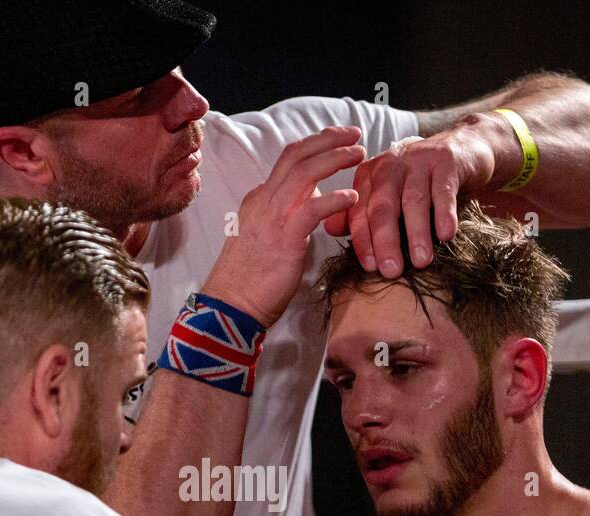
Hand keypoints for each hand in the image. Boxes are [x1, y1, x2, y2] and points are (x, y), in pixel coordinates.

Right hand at [201, 126, 364, 328]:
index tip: (338, 139)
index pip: (288, 161)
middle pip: (296, 155)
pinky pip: (312, 209)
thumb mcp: (267, 238)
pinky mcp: (283, 239)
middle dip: (328, 139)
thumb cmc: (251, 281)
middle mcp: (263, 201)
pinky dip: (335, 198)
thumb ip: (288, 217)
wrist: (230, 307)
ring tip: (359, 154)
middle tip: (354, 133)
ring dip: (335, 158)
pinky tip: (353, 197)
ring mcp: (271, 218)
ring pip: (305, 173)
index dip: (316, 145)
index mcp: (259, 200)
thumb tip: (313, 205)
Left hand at [323, 125, 494, 276]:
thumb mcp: (387, 195)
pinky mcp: (446, 161)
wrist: (461, 149)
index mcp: (370, 175)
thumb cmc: (418, 182)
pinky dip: (444, 213)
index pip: (361, 211)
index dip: (364, 240)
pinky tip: (446, 235)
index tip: (370, 268)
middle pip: (384, 206)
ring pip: (414, 200)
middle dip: (385, 241)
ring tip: (421, 261)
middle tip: (391, 271)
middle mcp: (390, 165)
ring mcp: (418, 160)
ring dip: (416, 233)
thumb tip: (329, 230)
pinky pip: (443, 190)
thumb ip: (359, 213)